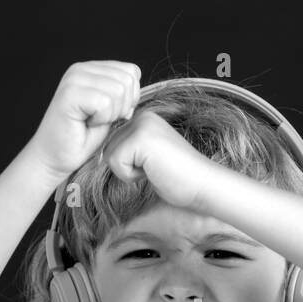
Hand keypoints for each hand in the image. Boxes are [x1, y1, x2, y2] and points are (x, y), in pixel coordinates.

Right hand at [25, 60, 141, 181]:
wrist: (56, 158)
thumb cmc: (83, 139)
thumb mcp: (110, 111)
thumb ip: (122, 93)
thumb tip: (136, 84)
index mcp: (91, 69)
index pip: (132, 72)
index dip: (130, 98)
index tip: (111, 114)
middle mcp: (81, 69)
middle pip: (128, 80)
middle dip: (122, 107)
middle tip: (101, 120)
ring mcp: (74, 79)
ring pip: (119, 90)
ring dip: (111, 114)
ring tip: (93, 121)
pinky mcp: (70, 93)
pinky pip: (105, 103)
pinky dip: (102, 119)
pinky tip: (87, 124)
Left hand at [101, 109, 215, 211]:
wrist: (202, 185)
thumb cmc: (178, 177)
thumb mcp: (147, 157)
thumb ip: (128, 149)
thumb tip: (100, 154)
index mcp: (144, 119)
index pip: (112, 144)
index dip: (128, 163)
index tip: (153, 165)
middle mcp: (142, 116)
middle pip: (108, 149)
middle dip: (127, 167)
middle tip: (155, 168)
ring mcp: (142, 125)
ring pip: (109, 156)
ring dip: (129, 172)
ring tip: (154, 168)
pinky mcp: (140, 138)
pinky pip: (115, 163)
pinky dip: (131, 176)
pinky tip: (153, 171)